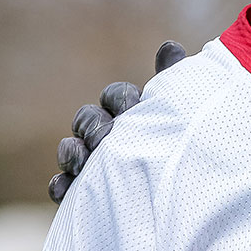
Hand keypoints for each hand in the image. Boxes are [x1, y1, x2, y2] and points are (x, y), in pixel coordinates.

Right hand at [48, 41, 185, 202]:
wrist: (190, 205)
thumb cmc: (183, 152)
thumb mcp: (181, 118)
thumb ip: (173, 84)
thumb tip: (169, 46)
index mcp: (133, 113)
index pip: (118, 96)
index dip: (121, 98)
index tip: (132, 106)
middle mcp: (109, 135)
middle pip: (89, 119)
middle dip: (93, 124)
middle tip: (104, 137)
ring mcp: (93, 163)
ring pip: (72, 150)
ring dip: (73, 152)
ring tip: (83, 160)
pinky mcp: (84, 193)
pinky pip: (62, 187)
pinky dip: (61, 185)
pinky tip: (65, 187)